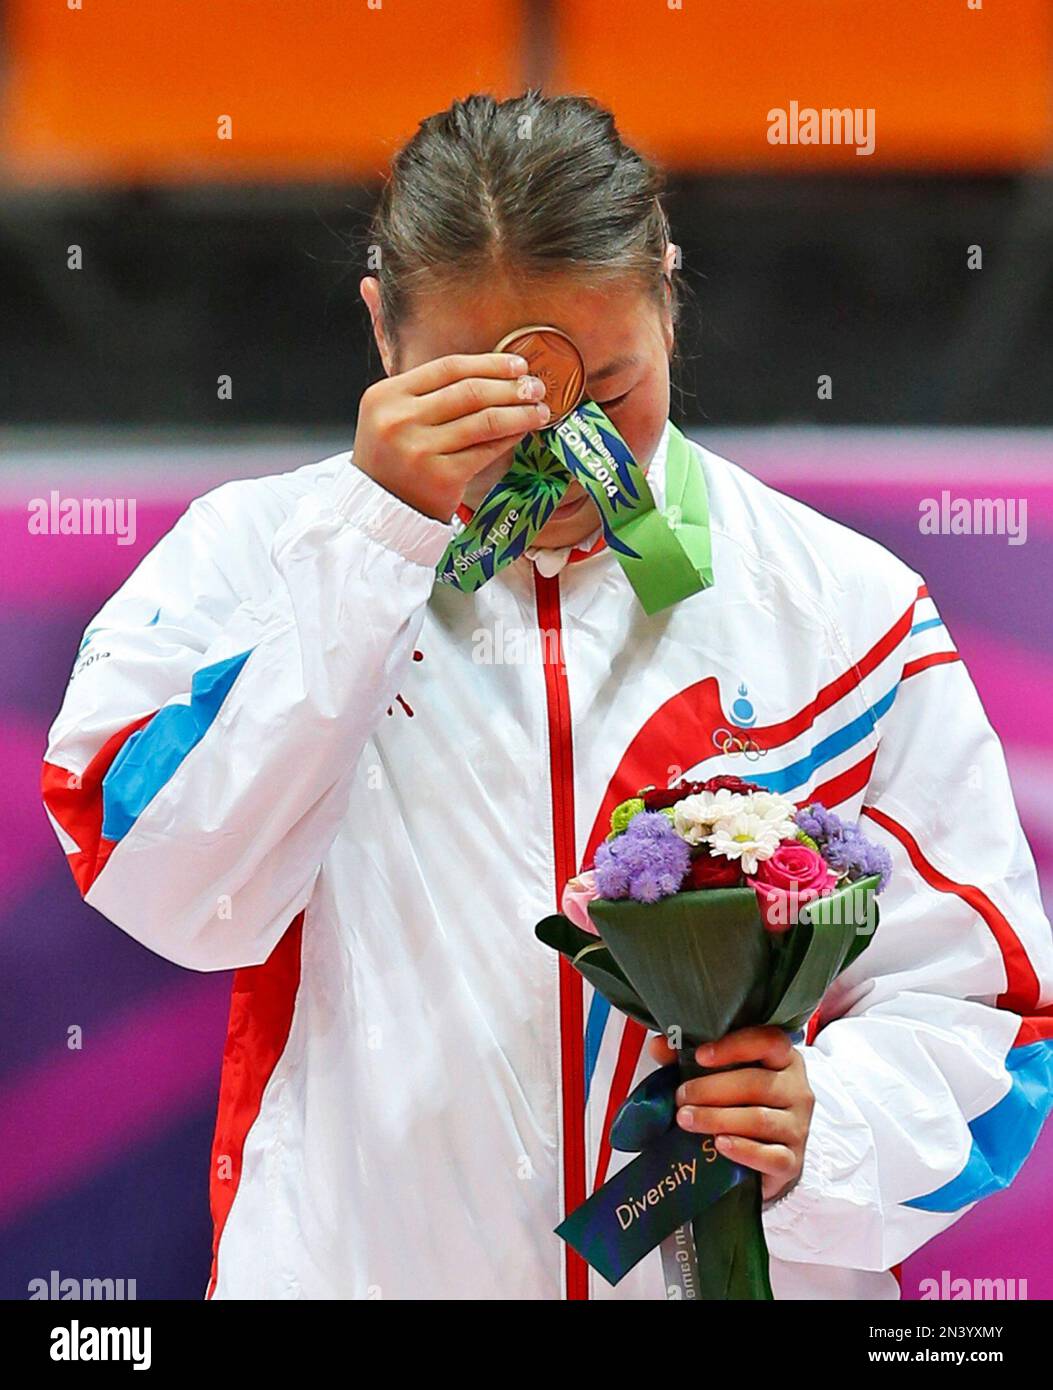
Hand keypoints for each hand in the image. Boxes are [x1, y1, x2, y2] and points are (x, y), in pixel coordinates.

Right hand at [352, 353, 549, 521]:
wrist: (379, 512)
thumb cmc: (391, 462)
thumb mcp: (393, 417)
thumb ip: (428, 394)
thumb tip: (491, 374)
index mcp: (385, 395)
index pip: (448, 367)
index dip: (490, 363)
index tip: (518, 365)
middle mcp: (400, 420)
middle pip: (470, 391)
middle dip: (511, 386)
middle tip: (535, 387)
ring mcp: (420, 450)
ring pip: (484, 420)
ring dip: (519, 412)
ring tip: (539, 410)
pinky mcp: (442, 477)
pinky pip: (486, 450)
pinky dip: (509, 438)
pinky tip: (522, 432)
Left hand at [647, 1025, 814, 1201]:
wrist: (764, 1159)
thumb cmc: (740, 1106)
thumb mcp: (716, 1076)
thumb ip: (688, 1058)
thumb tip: (659, 1046)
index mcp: (783, 1059)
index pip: (768, 1041)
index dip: (734, 1046)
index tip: (700, 1056)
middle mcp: (797, 1090)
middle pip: (755, 1084)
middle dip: (711, 1090)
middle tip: (680, 1097)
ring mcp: (798, 1128)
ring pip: (759, 1119)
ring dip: (717, 1118)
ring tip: (686, 1119)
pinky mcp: (792, 1162)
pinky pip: (771, 1156)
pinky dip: (743, 1150)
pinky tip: (719, 1145)